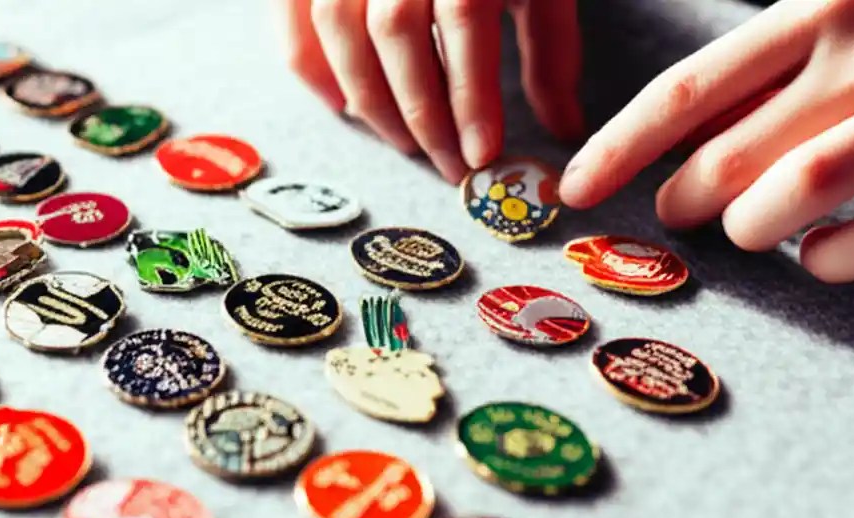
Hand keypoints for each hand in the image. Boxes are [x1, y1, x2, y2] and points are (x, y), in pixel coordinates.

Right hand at [278, 0, 584, 183]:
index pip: (465, 19)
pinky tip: (344, 107)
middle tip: (448, 165)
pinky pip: (293, 17)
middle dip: (421, 111)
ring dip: (369, 98)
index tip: (480, 152)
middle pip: (395, 29)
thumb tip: (560, 129)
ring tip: (404, 142)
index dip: (471, 94)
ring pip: (339, 25)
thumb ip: (549, 51)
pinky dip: (311, 68)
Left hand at [560, 0, 853, 282]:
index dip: (619, 149)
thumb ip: (772, 65)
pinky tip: (819, 252)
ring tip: (752, 224)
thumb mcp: (841, 20)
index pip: (687, 91)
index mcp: (822, 7)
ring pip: (787, 197)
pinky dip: (825, 260)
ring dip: (751, 226)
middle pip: (725, 159)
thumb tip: (677, 138)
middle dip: (684, 200)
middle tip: (678, 208)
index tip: (574, 189)